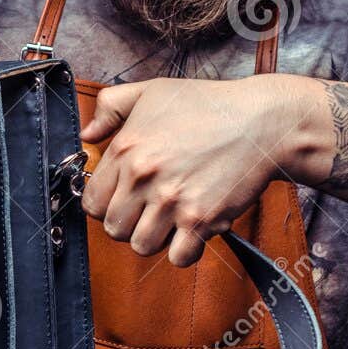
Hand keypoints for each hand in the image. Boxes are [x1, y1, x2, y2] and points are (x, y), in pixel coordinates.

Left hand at [79, 75, 325, 266]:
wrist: (261, 122)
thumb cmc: (208, 105)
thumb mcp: (151, 91)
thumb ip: (110, 107)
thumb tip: (86, 135)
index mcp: (126, 148)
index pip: (91, 203)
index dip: (106, 204)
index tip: (123, 199)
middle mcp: (144, 177)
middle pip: (114, 230)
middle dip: (130, 224)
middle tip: (150, 210)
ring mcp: (173, 201)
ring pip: (142, 246)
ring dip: (157, 238)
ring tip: (172, 218)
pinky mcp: (202, 219)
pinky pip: (179, 258)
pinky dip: (186, 250)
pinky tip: (194, 229)